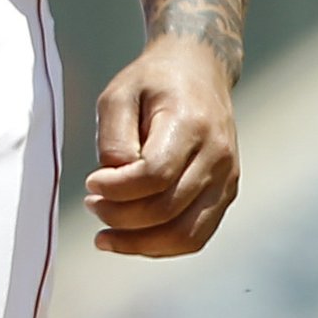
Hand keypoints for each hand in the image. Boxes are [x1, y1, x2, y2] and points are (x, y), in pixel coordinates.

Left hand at [86, 33, 240, 255]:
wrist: (198, 71)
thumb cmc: (154, 81)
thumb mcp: (119, 93)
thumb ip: (113, 137)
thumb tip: (112, 181)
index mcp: (191, 125)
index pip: (156, 174)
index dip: (118, 188)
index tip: (90, 182)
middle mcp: (217, 157)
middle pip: (169, 209)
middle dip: (121, 216)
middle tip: (92, 205)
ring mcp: (226, 180)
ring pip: (187, 234)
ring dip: (140, 243)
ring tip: (105, 235)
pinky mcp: (225, 194)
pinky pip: (196, 235)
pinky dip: (161, 246)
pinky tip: (132, 240)